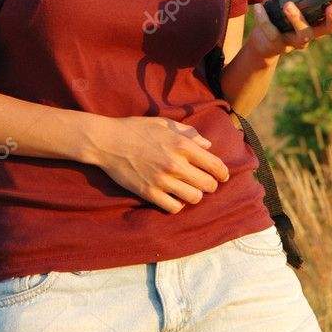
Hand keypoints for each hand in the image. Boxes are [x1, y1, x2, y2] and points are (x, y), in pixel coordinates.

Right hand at [95, 115, 230, 214]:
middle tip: (207, 184)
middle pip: (208, 184)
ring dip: (195, 195)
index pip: (215, 165)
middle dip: (211, 185)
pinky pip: (174, 207)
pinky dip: (178, 204)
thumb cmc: (136, 129)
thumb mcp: (164, 124)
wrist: (107, 141)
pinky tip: (174, 198)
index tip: (223, 176)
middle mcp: (175, 164)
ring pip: (194, 198)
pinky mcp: (149, 193)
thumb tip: (208, 145)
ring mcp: (162, 180)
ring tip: (190, 190)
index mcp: (182, 145)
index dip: (223, 173)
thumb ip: (189, 133)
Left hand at [247, 0, 331, 61]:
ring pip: (303, 34)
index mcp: (319, 19)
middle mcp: (312, 31)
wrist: (261, 39)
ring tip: (287, 4)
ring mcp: (296, 40)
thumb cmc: (278, 13)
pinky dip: (265, 20)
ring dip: (296, 18)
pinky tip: (259, 8)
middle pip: (329, 29)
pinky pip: (273, 33)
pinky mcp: (279, 45)